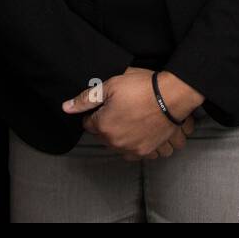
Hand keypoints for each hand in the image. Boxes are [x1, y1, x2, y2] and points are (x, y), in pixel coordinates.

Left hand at [61, 68, 199, 159]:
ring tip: (131, 119)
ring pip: (118, 145)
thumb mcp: (111, 85)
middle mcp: (116, 142)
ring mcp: (132, 149)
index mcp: (104, 126)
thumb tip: (66, 107)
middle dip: (107, 124)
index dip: (96, 112)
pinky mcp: (147, 151)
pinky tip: (141, 131)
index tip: (106, 105)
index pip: (89, 124)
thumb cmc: (142, 88)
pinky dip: (135, 144)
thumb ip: (86, 98)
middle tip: (120, 108)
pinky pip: (135, 152)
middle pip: (103, 136)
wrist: (172, 96)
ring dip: (121, 136)